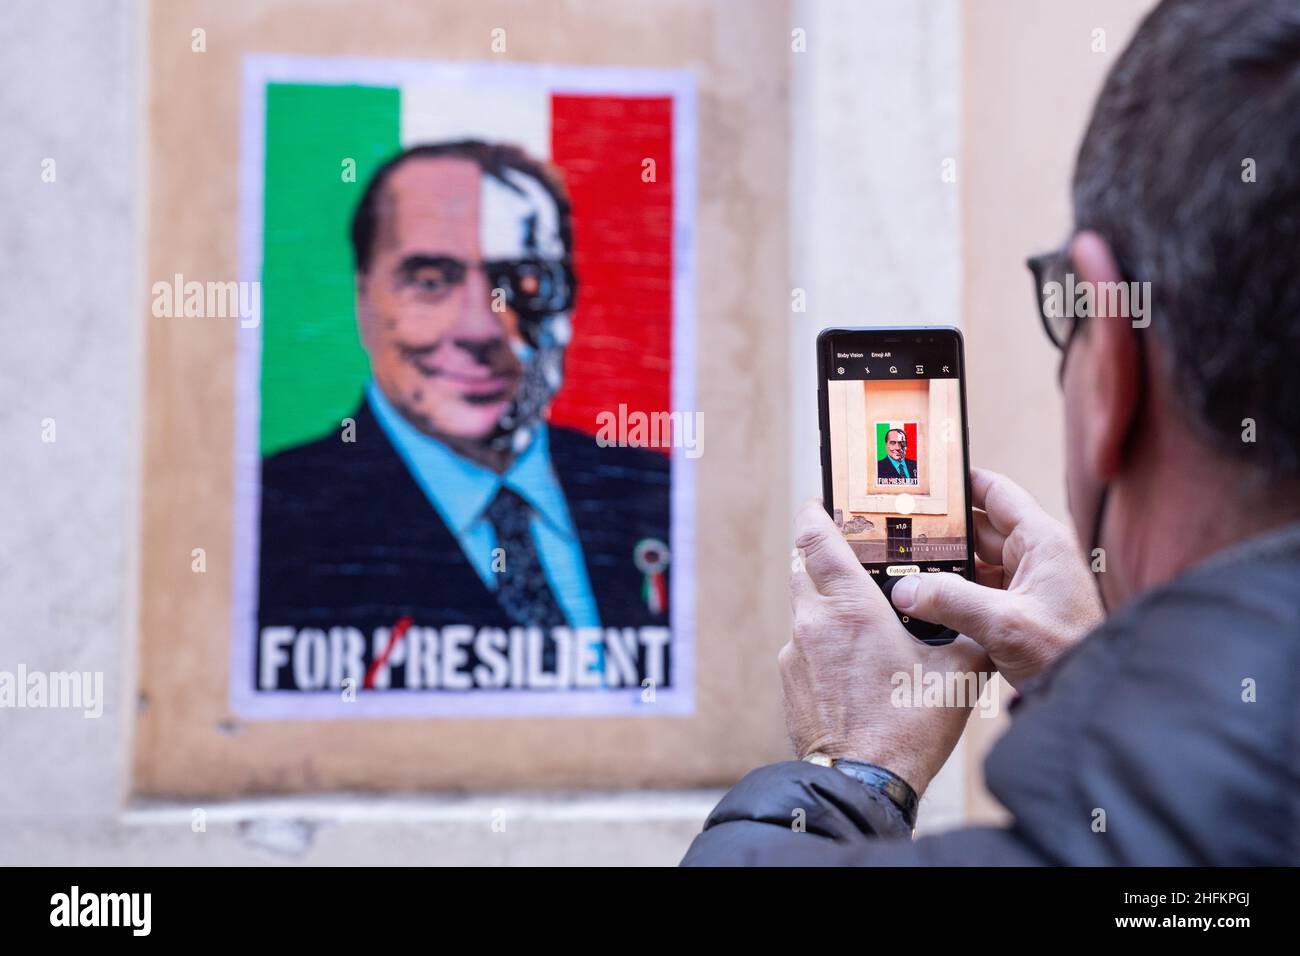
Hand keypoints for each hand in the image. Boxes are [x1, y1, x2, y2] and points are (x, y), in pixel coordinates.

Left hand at [782, 498, 991, 796]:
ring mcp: (794, 653)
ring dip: (825, 603)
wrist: (863, 782)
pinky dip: (822, 642)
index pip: (816, 538)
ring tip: (862, 617)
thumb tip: (986, 618)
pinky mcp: (789, 680)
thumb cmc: (909, 727)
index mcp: (850, 607)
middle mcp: (813, 622)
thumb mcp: (955, 673)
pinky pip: (802, 645)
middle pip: (803, 567)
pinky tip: (854, 662)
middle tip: (852, 554)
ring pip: (803, 608)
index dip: (816, 514)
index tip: (822, 503)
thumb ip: (967, 633)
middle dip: (823, 555)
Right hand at [889, 468, 1102, 688]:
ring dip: (943, 563)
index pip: (996, 493)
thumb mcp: (1004, 623)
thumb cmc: (1067, 653)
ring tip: (901, 559)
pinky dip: (952, 591)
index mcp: (1041, 542)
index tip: (925, 476)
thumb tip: (905, 588)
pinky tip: (922, 597)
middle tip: (897, 523)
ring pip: (976, 562)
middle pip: (978, 528)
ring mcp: (1026, 585)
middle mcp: (1034, 556)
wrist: (1093, 696)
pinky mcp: (1018, 611)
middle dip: (941, 526)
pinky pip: (978, 590)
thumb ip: (950, 601)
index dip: (961, 480)